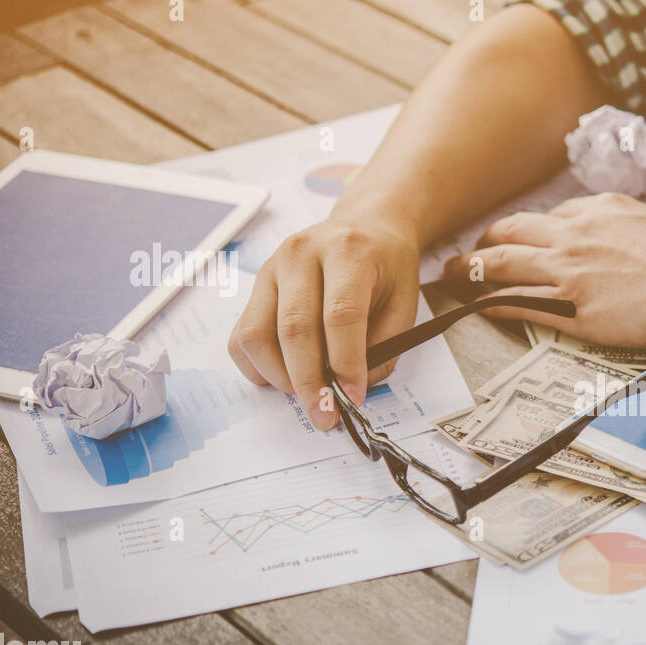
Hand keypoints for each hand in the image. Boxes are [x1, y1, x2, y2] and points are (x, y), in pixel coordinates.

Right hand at [227, 217, 419, 429]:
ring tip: (308, 395)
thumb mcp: (403, 303)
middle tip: (325, 416)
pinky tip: (285, 378)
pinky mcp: (254, 287)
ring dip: (280, 378)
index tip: (353, 397)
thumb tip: (350, 390)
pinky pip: (242, 337)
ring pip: (258, 334)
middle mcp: (301, 253)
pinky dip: (258, 368)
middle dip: (310, 382)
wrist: (365, 228)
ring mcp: (271, 269)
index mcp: (348, 251)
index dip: (346, 361)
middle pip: (295, 328)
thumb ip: (384, 346)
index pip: (340, 313)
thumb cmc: (386, 269)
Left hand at [441, 193, 645, 347]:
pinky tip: (477, 308)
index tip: (515, 240)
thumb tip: (613, 227)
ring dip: (469, 273)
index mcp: (595, 212)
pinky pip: (520, 306)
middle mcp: (574, 237)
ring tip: (451, 278)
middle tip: (466, 254)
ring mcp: (570, 275)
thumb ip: (622, 221)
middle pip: (510, 233)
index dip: (526, 231)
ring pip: (503, 268)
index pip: (547, 217)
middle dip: (483, 243)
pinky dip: (492, 305)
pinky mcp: (574, 312)